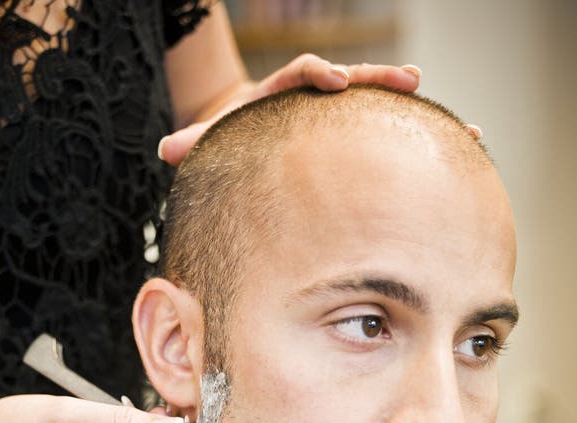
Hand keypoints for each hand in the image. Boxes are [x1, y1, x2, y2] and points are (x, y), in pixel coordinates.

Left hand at [159, 59, 421, 165]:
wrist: (248, 132)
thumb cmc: (232, 136)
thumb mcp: (213, 137)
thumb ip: (193, 142)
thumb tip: (165, 150)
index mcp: (282, 90)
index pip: (302, 71)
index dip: (319, 72)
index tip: (334, 81)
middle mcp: (314, 95)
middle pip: (351, 77)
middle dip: (379, 77)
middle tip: (410, 79)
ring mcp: (336, 113)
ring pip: (375, 100)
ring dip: (405, 100)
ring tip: (440, 107)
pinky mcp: (351, 132)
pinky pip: (387, 130)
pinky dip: (420, 133)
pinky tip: (458, 139)